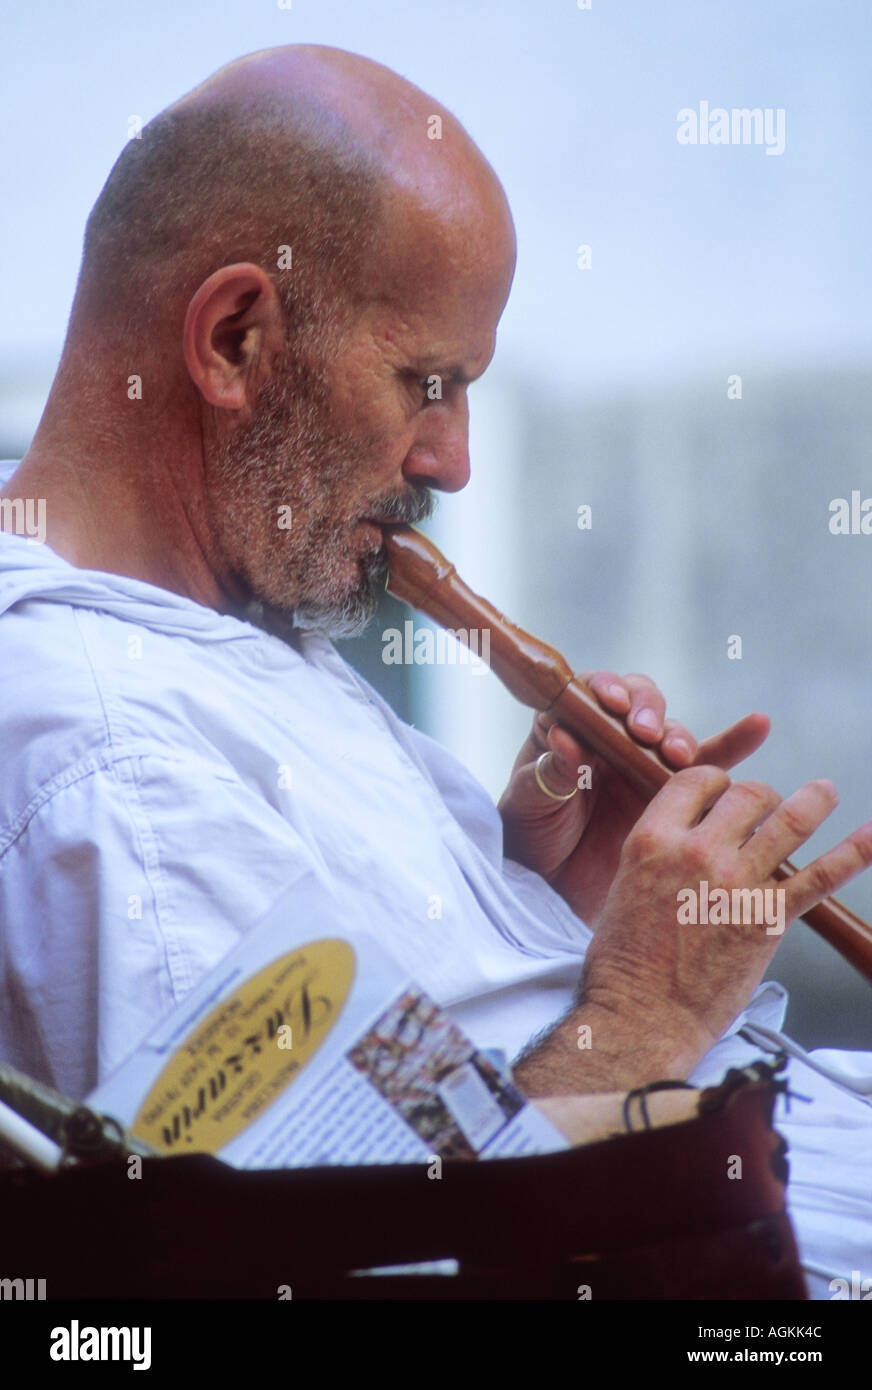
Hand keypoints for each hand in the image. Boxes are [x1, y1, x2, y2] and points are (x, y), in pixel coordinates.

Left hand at [497, 669, 769, 922]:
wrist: (553, 890)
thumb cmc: (530, 838)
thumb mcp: (529, 805)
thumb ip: (548, 773)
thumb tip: (565, 739)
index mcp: (569, 729)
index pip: (592, 692)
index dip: (605, 689)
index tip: (612, 703)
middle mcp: (611, 737)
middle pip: (639, 705)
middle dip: (646, 711)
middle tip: (646, 733)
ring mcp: (644, 763)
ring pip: (672, 734)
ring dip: (678, 737)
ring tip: (676, 754)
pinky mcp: (674, 793)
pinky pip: (709, 764)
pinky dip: (736, 742)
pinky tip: (758, 725)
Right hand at [580, 765, 871, 1068]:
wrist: (640, 1016)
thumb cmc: (624, 962)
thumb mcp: (624, 887)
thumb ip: (659, 855)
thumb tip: (687, 843)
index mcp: (653, 841)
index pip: (696, 780)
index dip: (717, 781)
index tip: (724, 790)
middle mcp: (697, 853)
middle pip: (746, 795)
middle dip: (761, 796)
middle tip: (768, 807)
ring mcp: (736, 883)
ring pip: (788, 821)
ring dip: (813, 801)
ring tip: (824, 792)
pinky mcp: (768, 918)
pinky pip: (820, 876)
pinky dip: (854, 852)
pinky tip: (871, 834)